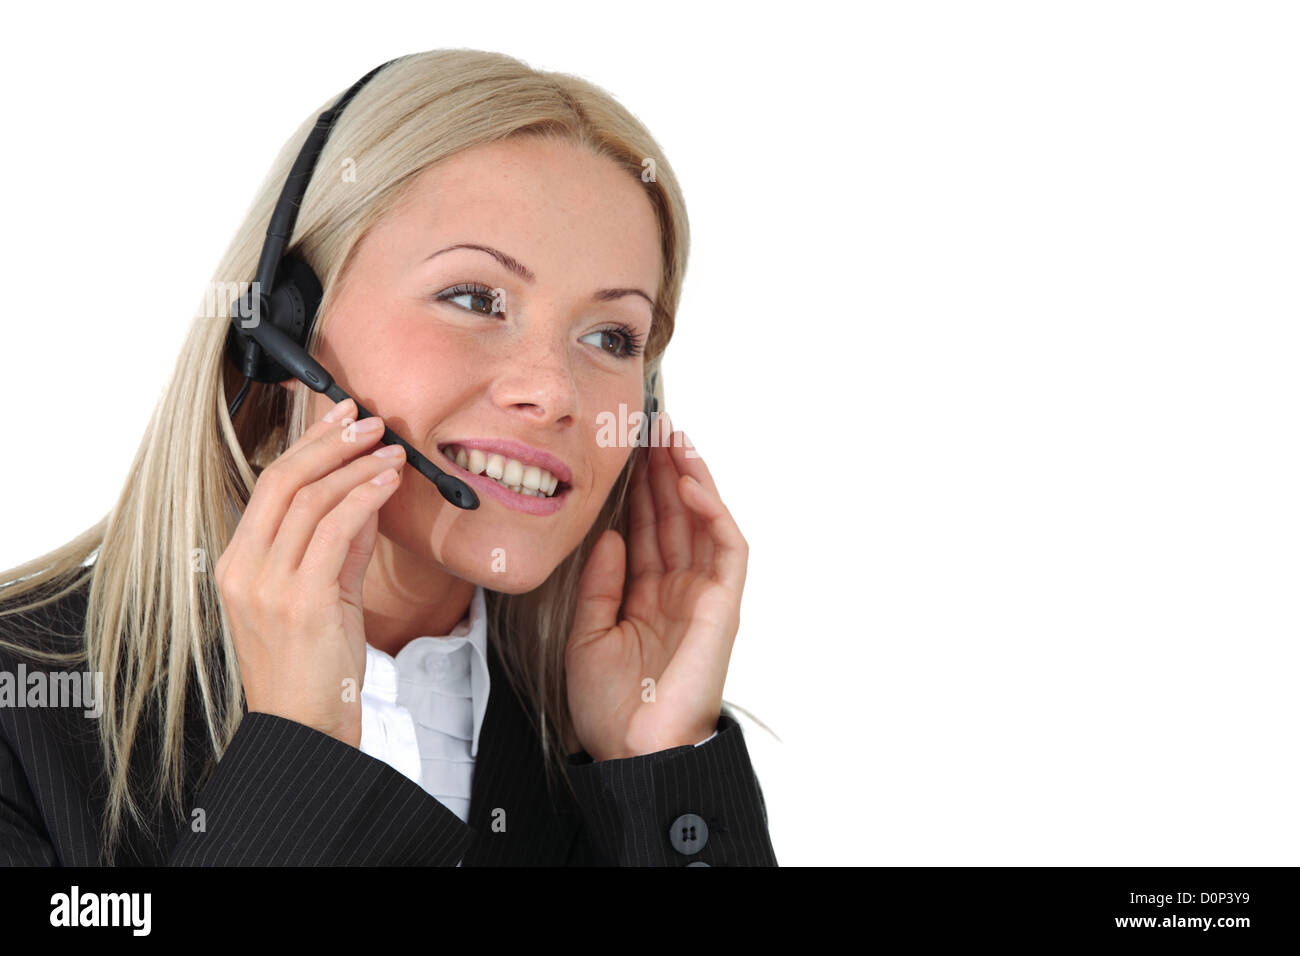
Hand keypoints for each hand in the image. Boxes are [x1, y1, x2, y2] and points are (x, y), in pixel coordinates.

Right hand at [214, 397, 405, 747]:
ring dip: (355, 467)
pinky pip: (333, 533)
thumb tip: (365, 492)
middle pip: (283, 482)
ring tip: (390, 450)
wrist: (306, 729)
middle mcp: (243, 570)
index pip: (270, 485)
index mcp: (238, 564)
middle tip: (368, 421)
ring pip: (309, 501)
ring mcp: (267, 586)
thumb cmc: (313, 666)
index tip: (340, 417)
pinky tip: (387, 482)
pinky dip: (363, 499)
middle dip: (329, 443)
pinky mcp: (300, 602)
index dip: (307, 444)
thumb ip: (340, 544)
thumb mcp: (325, 594)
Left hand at [567, 414, 748, 760]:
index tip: (623, 450)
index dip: (637, 489)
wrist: (633, 753)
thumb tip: (607, 534)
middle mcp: (679, 590)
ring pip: (703, 521)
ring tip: (670, 436)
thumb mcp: (587, 635)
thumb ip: (598, 584)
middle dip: (662, 469)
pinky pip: (726, 548)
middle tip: (648, 424)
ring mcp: (705, 595)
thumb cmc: (611, 709)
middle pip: (674, 515)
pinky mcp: (724, 605)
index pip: (646, 528)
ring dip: (689, 477)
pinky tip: (689, 481)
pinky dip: (712, 512)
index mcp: (648, 597)